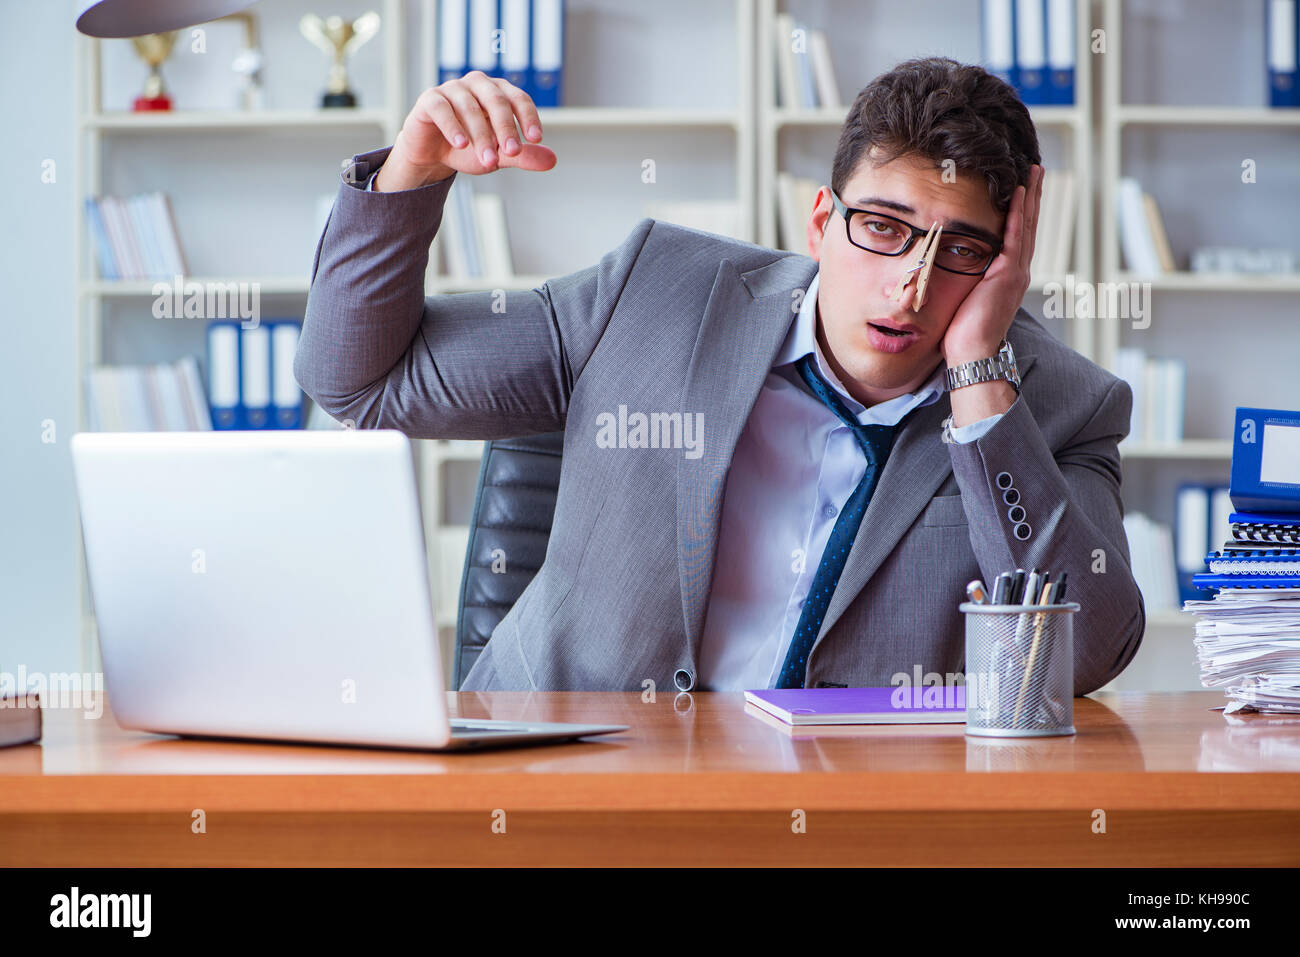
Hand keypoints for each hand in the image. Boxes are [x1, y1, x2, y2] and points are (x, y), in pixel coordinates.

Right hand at [375, 71, 557, 190]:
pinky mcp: (429, 100)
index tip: (536, 139)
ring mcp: (452, 89)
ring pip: (470, 106)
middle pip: (496, 100)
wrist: (433, 155)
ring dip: (481, 135)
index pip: (518, 99)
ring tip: (488, 161)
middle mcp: (477, 85)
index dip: (528, 117)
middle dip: (506, 128)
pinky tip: (461, 144)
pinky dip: (453, 126)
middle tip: (512, 152)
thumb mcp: (498, 155)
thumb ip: (523, 156)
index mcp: (498, 92)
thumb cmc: (469, 149)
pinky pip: (442, 108)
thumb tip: (552, 160)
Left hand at [940, 163, 1043, 365]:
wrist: (973, 352)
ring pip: (1026, 225)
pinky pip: (1015, 237)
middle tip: (1035, 169)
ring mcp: (1015, 272)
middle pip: (1028, 224)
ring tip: (1033, 172)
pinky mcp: (1008, 274)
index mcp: (1008, 276)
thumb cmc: (964, 332)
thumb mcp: (967, 298)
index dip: (1022, 210)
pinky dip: (1018, 214)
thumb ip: (968, 280)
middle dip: (1032, 196)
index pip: (1018, 235)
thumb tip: (953, 266)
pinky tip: (1020, 194)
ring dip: (1030, 196)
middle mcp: (1017, 271)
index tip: (1024, 188)